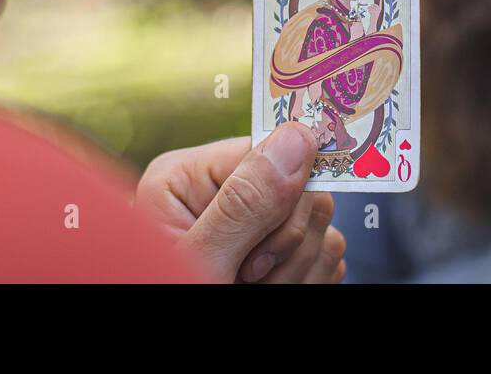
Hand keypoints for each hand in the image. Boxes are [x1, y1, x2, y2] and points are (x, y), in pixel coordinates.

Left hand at [137, 121, 345, 283]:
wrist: (162, 358)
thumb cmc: (166, 294)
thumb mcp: (200, 261)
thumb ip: (243, 204)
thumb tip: (296, 139)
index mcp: (189, 177)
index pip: (270, 151)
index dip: (282, 198)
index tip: (263, 247)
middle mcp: (224, 192)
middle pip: (304, 190)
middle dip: (287, 245)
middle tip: (248, 278)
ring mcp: (257, 223)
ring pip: (322, 226)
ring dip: (299, 271)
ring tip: (255, 290)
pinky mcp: (282, 250)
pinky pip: (328, 251)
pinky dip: (310, 280)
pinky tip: (274, 292)